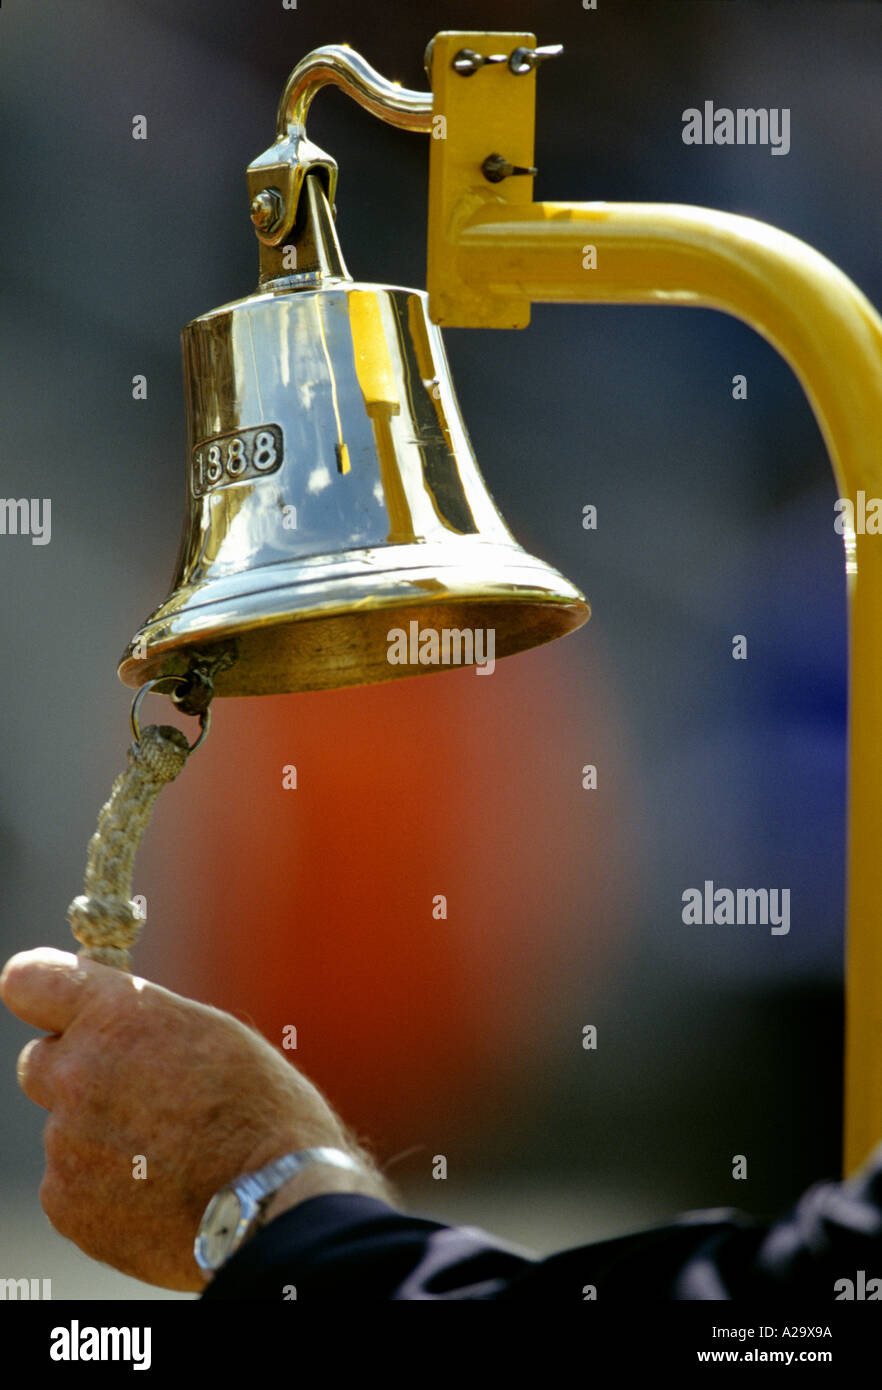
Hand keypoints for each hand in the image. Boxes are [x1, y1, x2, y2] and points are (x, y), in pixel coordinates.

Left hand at [1, 947, 392, 1290]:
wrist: (273, 1203)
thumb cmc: (261, 1110)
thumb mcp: (213, 1035)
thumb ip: (144, 1024)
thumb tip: (113, 1027)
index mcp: (116, 1015)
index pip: (29, 980)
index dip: (41, 991)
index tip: (56, 1007)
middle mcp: (77, 1072)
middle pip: (40, 1062)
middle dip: (75, 1073)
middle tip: (133, 1095)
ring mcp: (65, 1142)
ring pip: (64, 1131)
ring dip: (99, 1138)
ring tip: (166, 1157)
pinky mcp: (65, 1203)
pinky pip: (70, 1185)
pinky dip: (102, 1189)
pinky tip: (155, 1193)